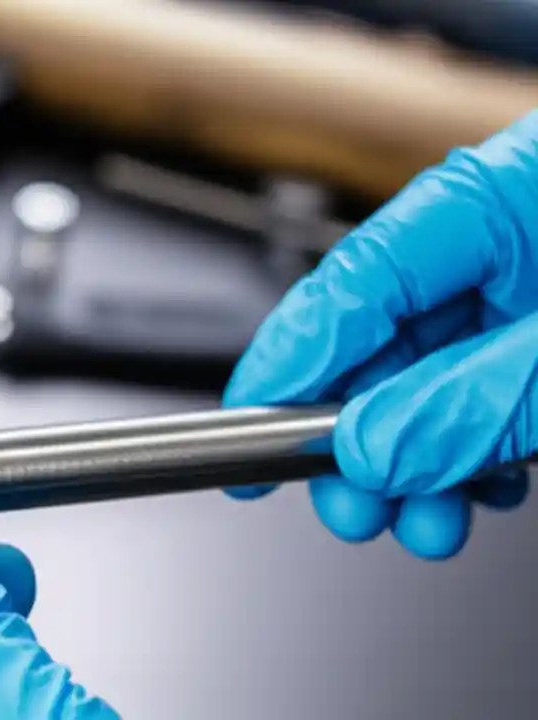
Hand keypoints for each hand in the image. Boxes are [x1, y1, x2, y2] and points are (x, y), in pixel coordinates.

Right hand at [225, 112, 537, 559]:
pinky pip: (472, 397)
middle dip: (356, 439)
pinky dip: (470, 454)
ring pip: (421, 385)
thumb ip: (473, 402)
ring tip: (431, 518)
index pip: (346, 287)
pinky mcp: (534, 333)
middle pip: (375, 347)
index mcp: (483, 206)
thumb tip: (372, 449)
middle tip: (353, 501)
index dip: (286, 365)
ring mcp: (516, 290)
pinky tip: (479, 487)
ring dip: (418, 464)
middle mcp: (488, 245)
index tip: (245, 432)